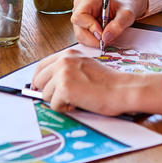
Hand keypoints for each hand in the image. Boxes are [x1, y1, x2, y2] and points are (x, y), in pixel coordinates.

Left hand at [30, 47, 161, 115]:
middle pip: (39, 80)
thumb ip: (67, 70)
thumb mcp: (84, 67)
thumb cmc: (108, 82)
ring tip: (78, 98)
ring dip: (59, 101)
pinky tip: (80, 103)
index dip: (39, 80)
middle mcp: (64, 60)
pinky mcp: (64, 88)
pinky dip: (65, 109)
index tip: (40, 88)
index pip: (41, 66)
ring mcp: (63, 74)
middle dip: (48, 92)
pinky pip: (54, 105)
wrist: (122, 89)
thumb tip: (48, 84)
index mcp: (68, 54)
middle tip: (65, 97)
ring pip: (45, 94)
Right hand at [70, 0, 146, 47]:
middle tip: (106, 40)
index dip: (90, 27)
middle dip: (92, 38)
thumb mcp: (126, 14)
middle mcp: (80, 6)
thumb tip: (106, 37)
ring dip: (93, 41)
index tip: (102, 34)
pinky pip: (82, 37)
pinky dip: (92, 41)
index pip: (80, 16)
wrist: (121, 9)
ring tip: (106, 38)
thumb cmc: (123, 8)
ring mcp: (79, 15)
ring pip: (79, 34)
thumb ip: (118, 25)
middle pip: (78, 28)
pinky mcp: (80, 24)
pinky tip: (102, 37)